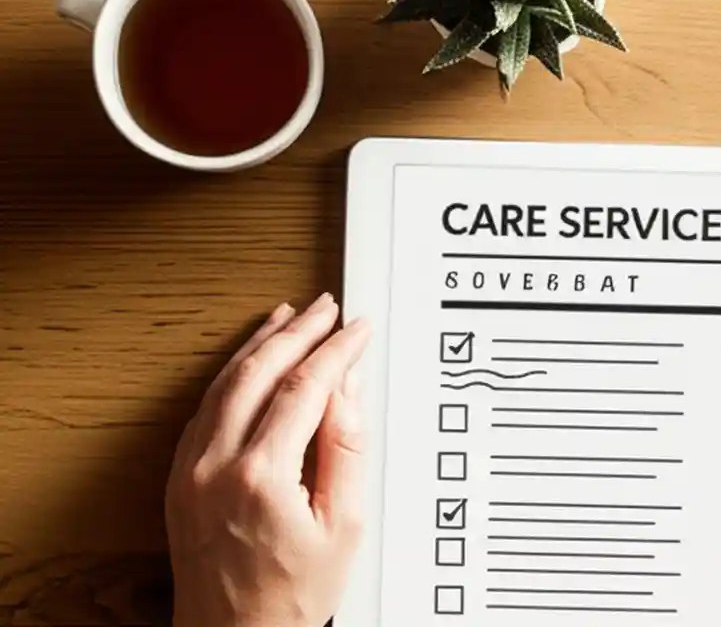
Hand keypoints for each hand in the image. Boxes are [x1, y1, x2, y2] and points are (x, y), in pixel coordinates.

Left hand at [166, 294, 370, 626]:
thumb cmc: (289, 596)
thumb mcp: (341, 526)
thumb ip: (346, 450)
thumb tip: (348, 392)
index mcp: (260, 476)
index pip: (305, 388)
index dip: (335, 351)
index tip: (356, 330)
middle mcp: (215, 465)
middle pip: (259, 372)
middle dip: (297, 332)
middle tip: (327, 309)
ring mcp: (189, 470)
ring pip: (224, 383)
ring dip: (260, 344)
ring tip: (289, 317)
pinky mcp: (179, 478)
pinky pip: (204, 408)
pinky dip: (232, 374)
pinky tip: (250, 362)